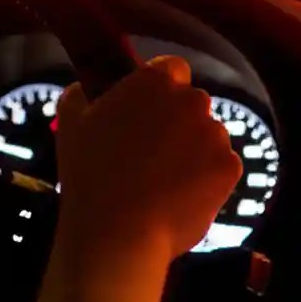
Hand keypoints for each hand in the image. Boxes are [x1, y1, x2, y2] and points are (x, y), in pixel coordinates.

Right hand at [54, 56, 241, 260]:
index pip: (171, 69)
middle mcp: (192, 100)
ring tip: (164, 181)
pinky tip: (180, 195)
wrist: (119, 233)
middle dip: (178, 121)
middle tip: (151, 152)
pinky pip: (222, 166)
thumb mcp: (70, 123)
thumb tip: (87, 88)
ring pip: (209, 136)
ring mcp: (215, 134)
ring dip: (194, 150)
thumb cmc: (89, 175)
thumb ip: (81, 93)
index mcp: (155, 81)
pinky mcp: (231, 167)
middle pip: (192, 103)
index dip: (160, 89)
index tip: (146, 112)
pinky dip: (207, 178)